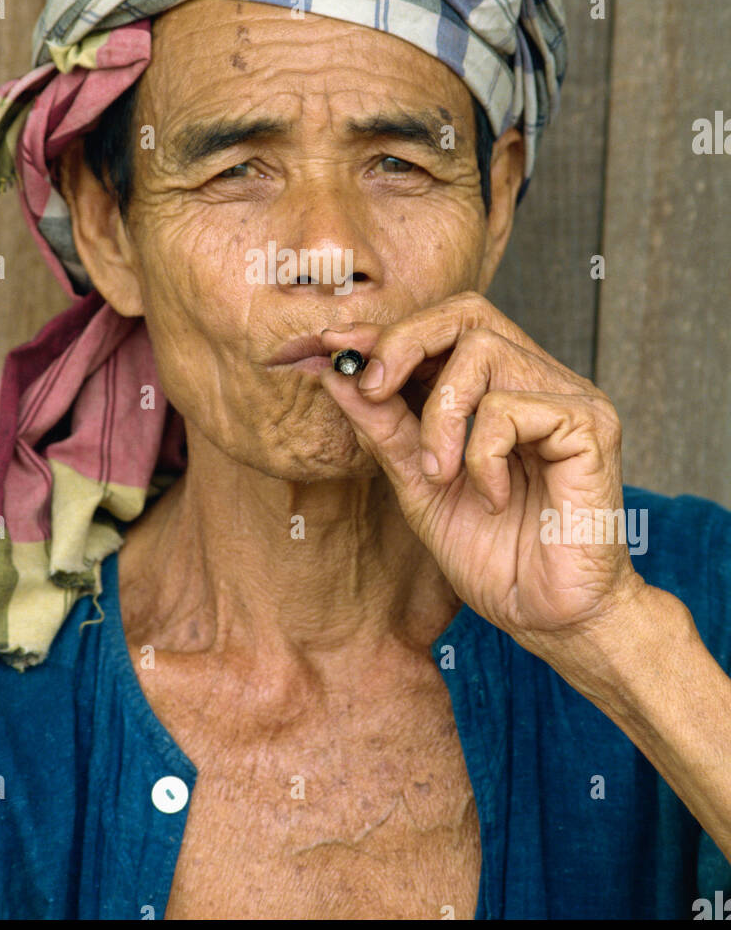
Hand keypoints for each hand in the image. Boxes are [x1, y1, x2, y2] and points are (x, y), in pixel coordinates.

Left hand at [319, 292, 645, 659]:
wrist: (550, 618)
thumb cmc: (494, 556)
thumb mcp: (420, 486)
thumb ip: (385, 428)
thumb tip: (338, 374)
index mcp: (503, 388)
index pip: (446, 327)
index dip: (389, 332)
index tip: (337, 347)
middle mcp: (539, 380)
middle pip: (468, 312)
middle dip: (406, 342)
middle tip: (374, 390)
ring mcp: (570, 397)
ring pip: (483, 352)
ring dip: (440, 415)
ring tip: (440, 473)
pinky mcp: (591, 425)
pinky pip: (510, 407)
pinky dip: (482, 452)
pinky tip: (491, 495)